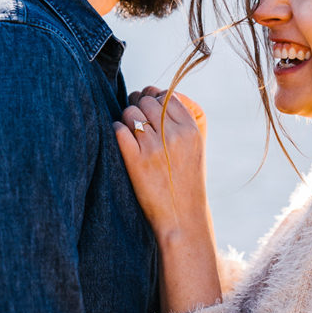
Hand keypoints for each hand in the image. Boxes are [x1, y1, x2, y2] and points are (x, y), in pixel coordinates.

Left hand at [114, 88, 208, 243]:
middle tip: (134, 115)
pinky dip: (117, 130)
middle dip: (138, 104)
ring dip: (126, 117)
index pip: (167, 96)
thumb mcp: (194, 148)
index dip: (154, 96)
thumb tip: (154, 96)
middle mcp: (174, 136)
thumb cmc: (186, 182)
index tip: (147, 103)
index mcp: (191, 130)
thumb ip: (179, 123)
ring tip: (128, 129)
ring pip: (131, 113)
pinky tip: (121, 137)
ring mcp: (154, 148)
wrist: (182, 217)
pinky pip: (119, 130)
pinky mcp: (136, 161)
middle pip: (147, 102)